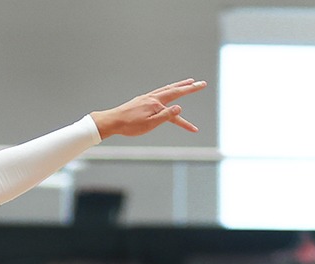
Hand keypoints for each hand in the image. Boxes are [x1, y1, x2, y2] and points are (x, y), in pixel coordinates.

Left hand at [92, 79, 206, 138]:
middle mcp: (153, 97)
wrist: (112, 121)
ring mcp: (147, 97)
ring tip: (188, 82)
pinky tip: (167, 92)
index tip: (195, 130)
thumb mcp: (150, 124)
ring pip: (167, 89)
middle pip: (175, 90)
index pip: (176, 111)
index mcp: (156, 104)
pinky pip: (159, 92)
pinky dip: (167, 89)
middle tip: (201, 83)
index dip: (186, 123)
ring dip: (179, 85)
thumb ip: (166, 116)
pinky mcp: (142, 99)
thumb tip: (180, 107)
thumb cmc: (130, 125)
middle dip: (189, 87)